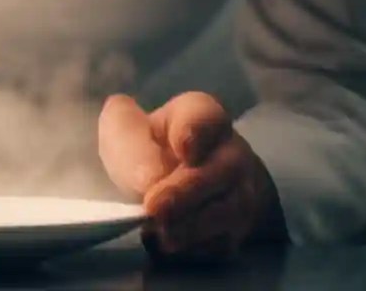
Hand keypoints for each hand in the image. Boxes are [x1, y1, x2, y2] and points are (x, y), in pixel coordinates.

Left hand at [98, 92, 282, 260]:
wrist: (178, 186)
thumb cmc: (148, 150)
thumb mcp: (126, 131)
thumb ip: (128, 138)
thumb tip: (148, 175)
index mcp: (202, 117)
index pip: (206, 118)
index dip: (196, 131)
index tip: (184, 146)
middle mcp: (230, 154)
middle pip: (221, 171)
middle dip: (186, 191)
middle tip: (154, 205)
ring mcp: (239, 195)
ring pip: (226, 212)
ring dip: (191, 225)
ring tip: (159, 231)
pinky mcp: (233, 234)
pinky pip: (220, 243)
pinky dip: (194, 249)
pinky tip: (169, 245)